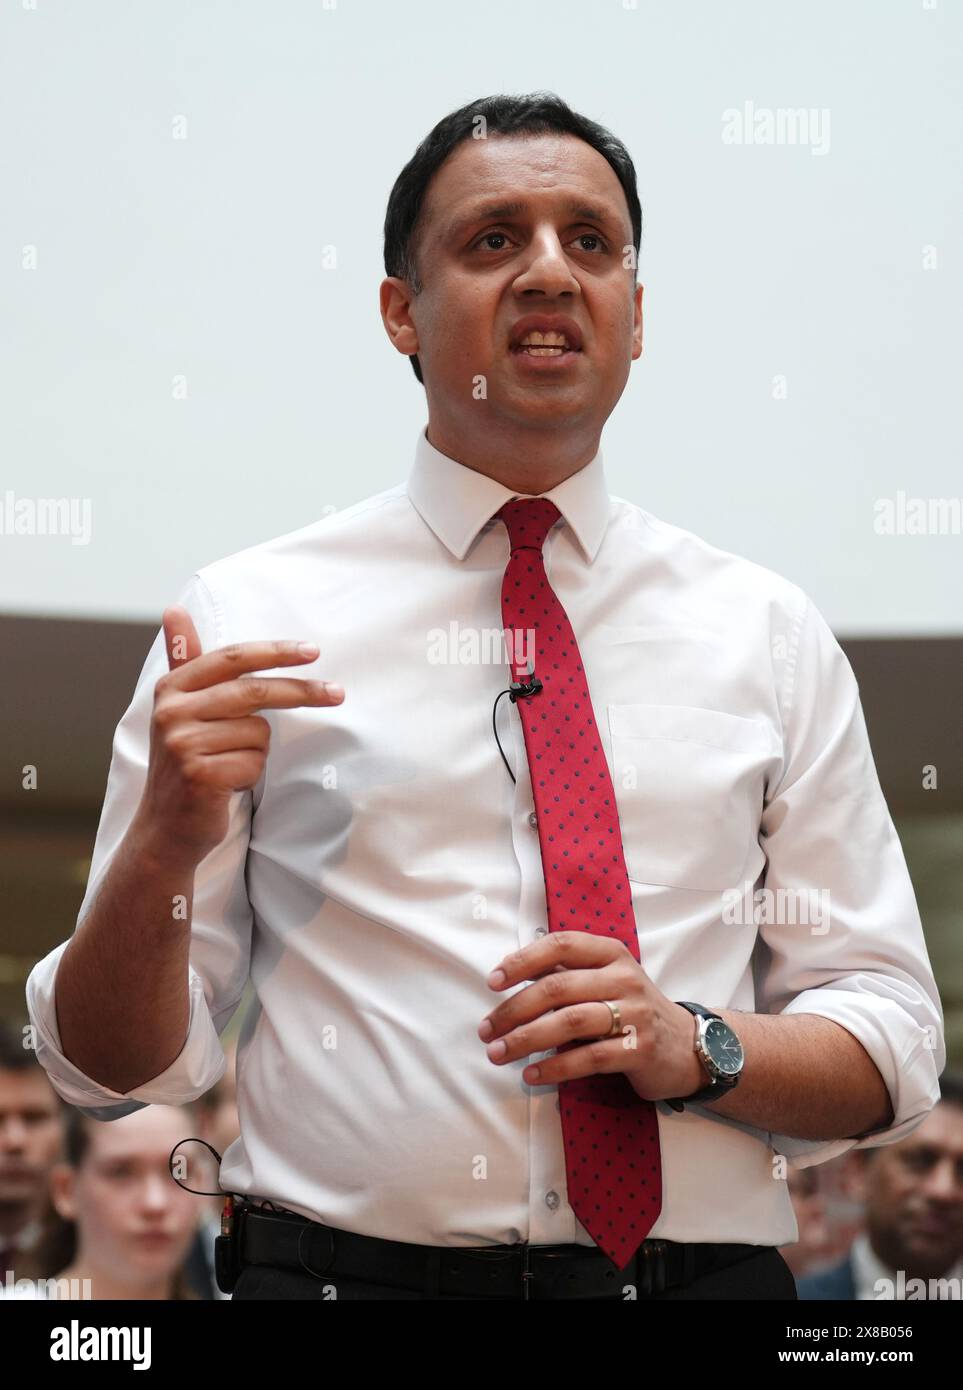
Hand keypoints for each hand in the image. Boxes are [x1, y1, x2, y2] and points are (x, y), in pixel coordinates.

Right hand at [134, 606, 344, 866]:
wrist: (165, 827)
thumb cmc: (186, 761)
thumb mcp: (180, 708)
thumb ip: (184, 660)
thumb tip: (174, 608)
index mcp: (172, 688)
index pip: (233, 657)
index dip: (275, 651)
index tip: (313, 651)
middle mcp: (172, 712)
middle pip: (255, 690)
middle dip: (302, 691)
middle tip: (338, 693)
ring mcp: (183, 744)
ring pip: (259, 733)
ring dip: (257, 752)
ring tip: (230, 764)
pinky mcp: (199, 774)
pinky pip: (254, 763)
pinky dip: (250, 774)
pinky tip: (227, 784)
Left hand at [478, 933, 705, 1101]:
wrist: (685, 1046)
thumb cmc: (631, 1009)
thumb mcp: (604, 980)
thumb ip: (564, 972)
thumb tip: (508, 968)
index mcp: (610, 953)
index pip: (561, 945)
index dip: (522, 961)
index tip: (492, 982)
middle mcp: (624, 977)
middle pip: (557, 987)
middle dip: (513, 1010)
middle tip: (486, 1030)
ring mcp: (634, 1012)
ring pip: (568, 1022)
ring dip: (525, 1039)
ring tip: (498, 1054)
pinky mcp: (638, 1049)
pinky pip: (588, 1058)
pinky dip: (555, 1067)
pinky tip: (531, 1075)